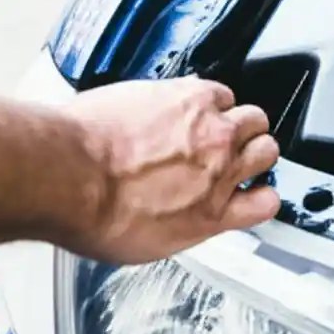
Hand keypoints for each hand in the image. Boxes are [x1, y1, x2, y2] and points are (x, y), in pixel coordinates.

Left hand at [60, 77, 280, 263]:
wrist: (67, 175)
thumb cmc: (94, 212)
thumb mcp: (147, 243)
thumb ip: (181, 223)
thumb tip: (176, 216)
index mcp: (211, 213)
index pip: (265, 203)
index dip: (260, 194)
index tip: (250, 190)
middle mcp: (219, 168)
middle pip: (266, 151)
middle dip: (252, 151)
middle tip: (230, 151)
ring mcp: (209, 129)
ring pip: (253, 117)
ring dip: (239, 121)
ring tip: (214, 123)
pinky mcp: (190, 95)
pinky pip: (221, 90)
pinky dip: (211, 97)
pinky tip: (189, 103)